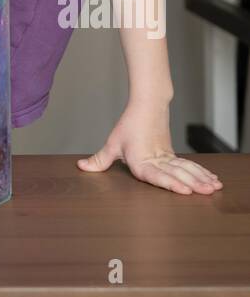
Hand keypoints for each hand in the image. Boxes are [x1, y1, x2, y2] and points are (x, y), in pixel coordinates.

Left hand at [77, 101, 222, 194]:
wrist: (147, 105)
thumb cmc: (129, 125)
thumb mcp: (113, 143)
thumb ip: (99, 160)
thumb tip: (82, 167)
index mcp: (143, 161)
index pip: (158, 175)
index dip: (171, 183)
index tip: (185, 190)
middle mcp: (158, 161)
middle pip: (178, 173)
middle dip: (194, 183)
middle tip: (207, 192)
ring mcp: (168, 157)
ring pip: (187, 169)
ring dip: (201, 178)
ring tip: (214, 187)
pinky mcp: (173, 155)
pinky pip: (189, 165)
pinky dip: (201, 172)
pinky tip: (212, 179)